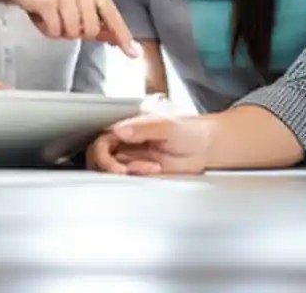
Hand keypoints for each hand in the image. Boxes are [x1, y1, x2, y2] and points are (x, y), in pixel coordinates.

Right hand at [0, 0, 139, 56]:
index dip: (123, 36)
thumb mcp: (77, 2)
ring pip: (72, 33)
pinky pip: (54, 30)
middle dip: (75, 32)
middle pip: (91, 31)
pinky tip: (40, 16)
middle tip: (62, 19)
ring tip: (50, 16)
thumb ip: (96, 20)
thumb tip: (115, 39)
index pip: (113, 16)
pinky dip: (46, 30)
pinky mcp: (48, 0)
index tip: (134, 54)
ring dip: (59, 31)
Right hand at [87, 114, 211, 175]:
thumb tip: (121, 131)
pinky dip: (137, 178)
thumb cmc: (188, 131)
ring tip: (148, 168)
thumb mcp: (166, 126)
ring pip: (113, 171)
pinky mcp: (142, 173)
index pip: (101, 143)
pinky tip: (154, 170)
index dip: (103, 157)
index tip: (117, 166)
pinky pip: (129, 179)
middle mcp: (126, 144)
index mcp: (127, 128)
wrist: (206, 147)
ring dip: (125, 174)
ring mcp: (133, 159)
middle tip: (124, 172)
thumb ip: (143, 128)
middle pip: (100, 159)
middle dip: (108, 168)